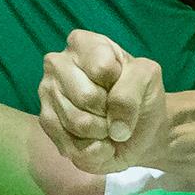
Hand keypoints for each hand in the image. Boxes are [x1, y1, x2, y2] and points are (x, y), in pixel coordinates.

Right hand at [36, 30, 167, 174]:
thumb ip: (130, 92)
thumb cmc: (141, 95)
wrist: (140, 128)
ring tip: (108, 124)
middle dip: (111, 111)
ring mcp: (48, 94)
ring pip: (78, 123)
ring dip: (104, 132)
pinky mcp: (47, 124)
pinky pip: (75, 147)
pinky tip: (99, 140)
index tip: (123, 81)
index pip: (101, 67)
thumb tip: (113, 129)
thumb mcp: (147, 79)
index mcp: (82, 43)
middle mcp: (57, 64)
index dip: (120, 82)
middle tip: (115, 108)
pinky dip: (98, 150)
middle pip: (87, 96)